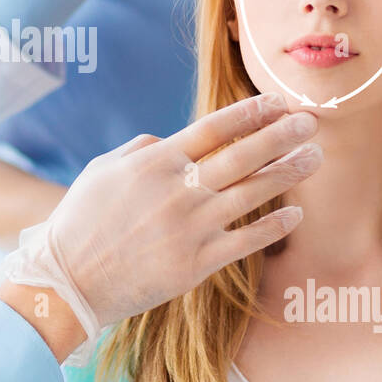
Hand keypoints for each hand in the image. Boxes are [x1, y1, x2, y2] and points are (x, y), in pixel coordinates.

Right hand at [37, 92, 318, 334]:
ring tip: (314, 158)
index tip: (279, 101)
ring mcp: (189, 228)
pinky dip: (273, 227)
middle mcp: (177, 190)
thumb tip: (172, 138)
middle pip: (242, 155)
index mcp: (154, 162)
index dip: (250, 112)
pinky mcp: (195, 265)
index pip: (213, 128)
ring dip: (287, 173)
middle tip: (312, 122)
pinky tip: (296, 213)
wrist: (67, 281)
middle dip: (281, 135)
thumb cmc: (80, 221)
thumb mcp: (102, 170)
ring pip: (252, 194)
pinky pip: (245, 241)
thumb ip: (141, 148)